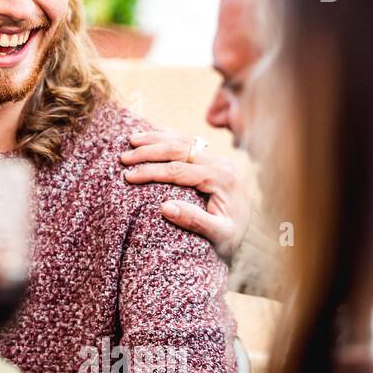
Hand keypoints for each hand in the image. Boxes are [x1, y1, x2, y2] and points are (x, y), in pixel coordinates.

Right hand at [120, 130, 251, 262]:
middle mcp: (221, 164)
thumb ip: (195, 222)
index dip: (151, 171)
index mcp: (221, 179)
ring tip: (131, 141)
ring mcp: (218, 158)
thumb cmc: (230, 237)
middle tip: (124, 158)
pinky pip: (189, 141)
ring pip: (183, 140)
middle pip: (179, 149)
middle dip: (148, 151)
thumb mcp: (219, 236)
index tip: (129, 176)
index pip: (178, 170)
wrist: (249, 232)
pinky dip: (168, 136)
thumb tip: (165, 207)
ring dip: (155, 139)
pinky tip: (152, 135)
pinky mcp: (214, 158)